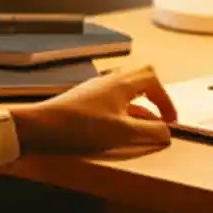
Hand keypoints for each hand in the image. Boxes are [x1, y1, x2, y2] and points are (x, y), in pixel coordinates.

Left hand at [8, 65, 177, 154]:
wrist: (42, 126)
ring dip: (138, 107)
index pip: (154, 80)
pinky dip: (123, 111)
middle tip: (159, 117)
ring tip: (141, 129)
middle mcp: (111, 80)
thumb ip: (149, 131)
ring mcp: (96, 88)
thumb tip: (167, 132)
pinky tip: (117, 128)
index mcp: (123, 83)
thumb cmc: (82, 126)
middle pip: (141, 79)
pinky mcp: (85, 98)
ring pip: (126, 91)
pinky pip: (112, 99)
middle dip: (154, 97)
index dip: (166, 100)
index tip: (170, 120)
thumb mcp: (122, 133)